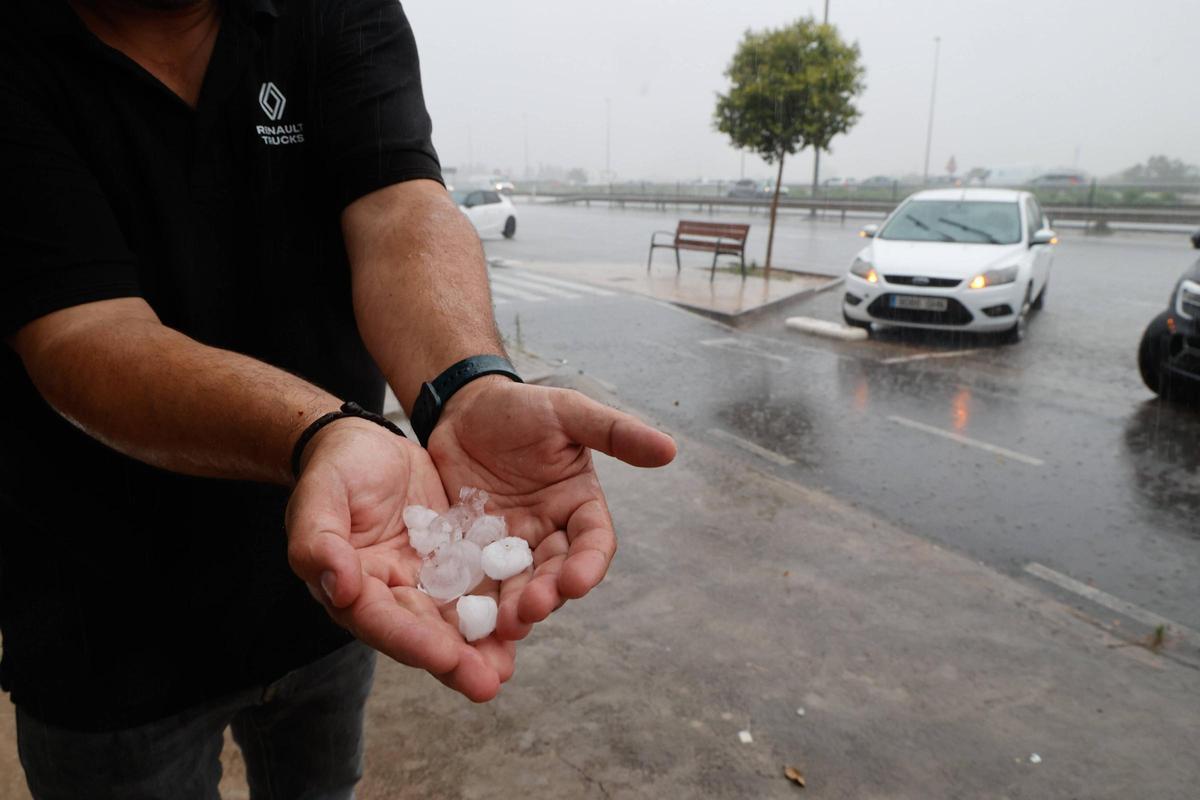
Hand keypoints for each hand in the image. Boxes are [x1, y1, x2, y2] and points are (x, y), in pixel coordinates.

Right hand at [285, 418, 513, 700]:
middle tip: (487, 683)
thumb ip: (318, 541)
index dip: (411, 640)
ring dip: (479, 646)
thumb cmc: (336, 468)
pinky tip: (524, 622)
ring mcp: (424, 579)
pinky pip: (477, 586)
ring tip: (505, 669)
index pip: (381, 620)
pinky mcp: (454, 560)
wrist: (366, 444)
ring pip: (452, 619)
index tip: (444, 658)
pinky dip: (498, 606)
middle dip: (454, 660)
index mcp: (352, 585)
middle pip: (421, 632)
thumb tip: (339, 588)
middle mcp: (390, 592)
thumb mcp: (321, 493)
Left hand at [427, 377, 676, 639]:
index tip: (577, 581)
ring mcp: (509, 546)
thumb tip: (670, 448)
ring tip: (502, 624)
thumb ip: (614, 432)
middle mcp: (549, 532)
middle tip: (531, 610)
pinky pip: (475, 580)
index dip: (588, 564)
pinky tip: (462, 616)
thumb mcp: (568, 412)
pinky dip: (473, 600)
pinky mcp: (471, 551)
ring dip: (513, 607)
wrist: (462, 409)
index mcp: (578, 505)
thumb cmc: (522, 407)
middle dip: (547, 594)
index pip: (593, 541)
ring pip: (517, 585)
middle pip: (555, 573)